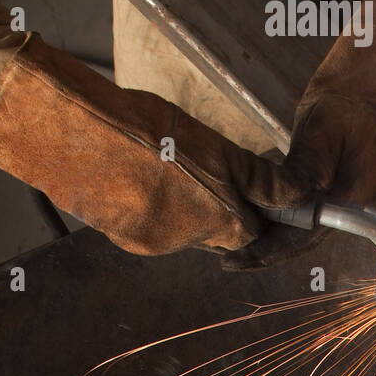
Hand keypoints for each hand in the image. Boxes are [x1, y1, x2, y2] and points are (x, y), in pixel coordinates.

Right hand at [0, 36, 311, 254]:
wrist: (78, 136)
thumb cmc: (147, 132)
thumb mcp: (217, 146)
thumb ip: (257, 177)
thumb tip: (296, 194)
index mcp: (221, 218)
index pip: (254, 231)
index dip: (253, 208)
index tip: (248, 190)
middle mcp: (190, 241)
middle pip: (218, 233)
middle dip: (217, 208)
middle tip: (202, 169)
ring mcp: (154, 243)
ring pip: (183, 229)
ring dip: (182, 205)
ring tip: (164, 165)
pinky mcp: (122, 238)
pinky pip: (149, 227)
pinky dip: (150, 207)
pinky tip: (137, 176)